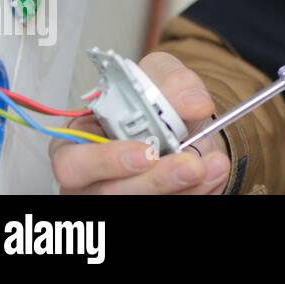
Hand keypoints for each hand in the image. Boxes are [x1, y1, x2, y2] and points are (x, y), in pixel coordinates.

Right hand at [50, 52, 231, 193]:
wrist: (186, 126)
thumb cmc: (156, 104)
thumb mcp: (161, 78)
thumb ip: (174, 82)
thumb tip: (195, 103)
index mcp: (79, 142)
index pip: (71, 162)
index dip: (105, 161)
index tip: (147, 151)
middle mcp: (91, 179)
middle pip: (106, 194)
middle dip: (151, 181)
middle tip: (189, 166)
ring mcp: (117, 198)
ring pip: (138, 205)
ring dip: (180, 189)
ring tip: (213, 166)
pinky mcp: (146, 206)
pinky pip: (168, 208)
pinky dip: (196, 194)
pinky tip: (213, 176)